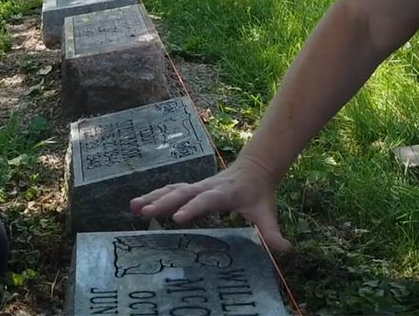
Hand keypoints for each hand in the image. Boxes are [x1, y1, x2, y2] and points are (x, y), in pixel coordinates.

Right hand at [129, 154, 291, 250]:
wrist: (255, 168)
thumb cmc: (259, 193)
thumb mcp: (267, 212)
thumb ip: (272, 233)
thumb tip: (285, 251)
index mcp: (225, 193)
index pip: (207, 200)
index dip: (192, 208)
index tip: (177, 219)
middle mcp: (207, 187)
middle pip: (182, 193)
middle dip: (163, 202)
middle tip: (144, 213)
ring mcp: (197, 186)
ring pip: (172, 189)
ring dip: (153, 198)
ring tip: (133, 207)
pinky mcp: (190, 188)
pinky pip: (170, 190)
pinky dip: (153, 196)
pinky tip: (136, 205)